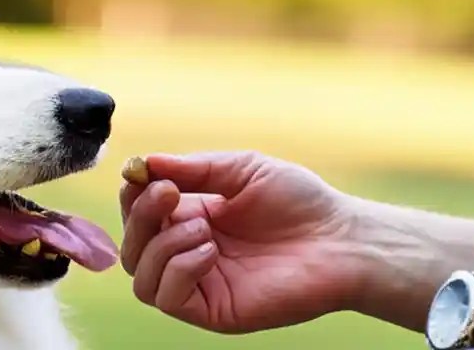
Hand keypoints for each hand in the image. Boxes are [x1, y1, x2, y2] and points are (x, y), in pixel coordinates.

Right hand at [118, 151, 365, 333]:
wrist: (341, 239)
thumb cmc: (301, 201)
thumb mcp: (243, 169)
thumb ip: (194, 168)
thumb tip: (144, 163)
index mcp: (194, 216)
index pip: (139, 213)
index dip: (133, 194)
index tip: (144, 173)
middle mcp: (191, 252)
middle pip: (132, 245)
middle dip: (141, 216)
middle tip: (168, 194)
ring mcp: (201, 284)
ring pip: (140, 276)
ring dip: (160, 245)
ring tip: (204, 227)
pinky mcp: (214, 310)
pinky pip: (168, 298)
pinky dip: (178, 269)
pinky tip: (210, 250)